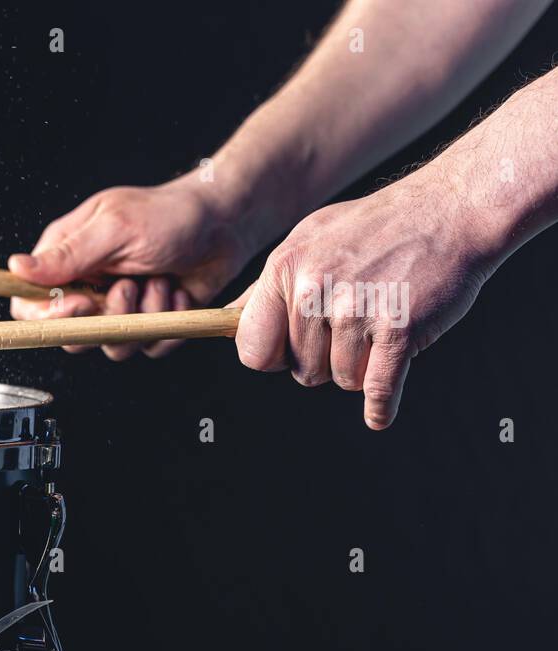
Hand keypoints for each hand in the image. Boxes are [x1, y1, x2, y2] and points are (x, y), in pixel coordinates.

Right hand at [8, 173, 255, 359]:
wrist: (226, 223)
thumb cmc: (171, 214)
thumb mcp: (114, 229)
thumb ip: (66, 255)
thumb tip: (16, 268)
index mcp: (68, 258)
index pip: (30, 303)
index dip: (48, 316)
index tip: (78, 304)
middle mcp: (89, 286)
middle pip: (70, 334)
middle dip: (105, 318)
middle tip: (128, 287)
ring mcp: (119, 307)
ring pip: (112, 345)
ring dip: (142, 315)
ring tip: (159, 282)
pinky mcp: (148, 323)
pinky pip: (148, 347)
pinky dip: (167, 322)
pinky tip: (177, 292)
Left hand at [234, 172, 490, 429]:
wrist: (451, 209)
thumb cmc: (377, 228)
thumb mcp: (308, 240)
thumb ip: (268, 287)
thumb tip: (227, 322)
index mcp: (284, 269)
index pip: (252, 349)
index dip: (272, 357)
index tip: (288, 353)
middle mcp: (313, 290)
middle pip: (303, 371)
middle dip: (327, 359)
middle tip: (355, 324)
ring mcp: (355, 309)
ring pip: (342, 379)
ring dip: (362, 365)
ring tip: (381, 322)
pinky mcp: (398, 328)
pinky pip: (377, 389)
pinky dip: (380, 406)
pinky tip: (379, 413)